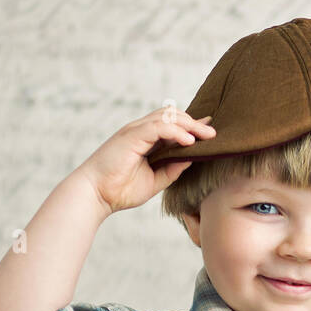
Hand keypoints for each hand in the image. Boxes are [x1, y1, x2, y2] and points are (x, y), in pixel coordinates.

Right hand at [77, 107, 215, 214]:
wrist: (96, 195)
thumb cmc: (120, 190)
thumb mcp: (155, 180)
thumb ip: (173, 168)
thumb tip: (193, 158)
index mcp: (145, 140)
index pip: (172, 125)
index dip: (192, 126)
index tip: (210, 131)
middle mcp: (141, 131)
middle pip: (173, 115)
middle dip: (195, 123)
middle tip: (214, 134)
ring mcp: (135, 131)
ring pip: (168, 116)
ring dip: (189, 125)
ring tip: (207, 136)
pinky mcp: (131, 135)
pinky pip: (159, 127)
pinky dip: (176, 132)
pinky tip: (189, 142)